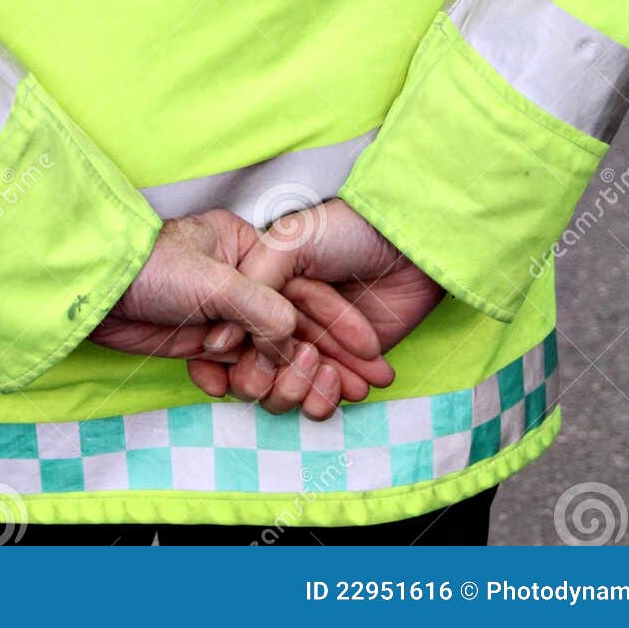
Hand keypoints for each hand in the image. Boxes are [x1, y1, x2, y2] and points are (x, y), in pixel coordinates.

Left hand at [89, 209, 387, 378]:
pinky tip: (270, 398)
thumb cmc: (148, 266)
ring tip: (323, 401)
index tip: (372, 353)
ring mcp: (221, 312)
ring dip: (294, 376)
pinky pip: (238, 367)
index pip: (306, 289)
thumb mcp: (212, 281)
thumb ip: (259, 308)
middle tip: (362, 388)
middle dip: (329, 358)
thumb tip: (291, 339)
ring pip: (270, 351)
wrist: (92, 288)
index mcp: (249, 249)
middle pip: (295, 325)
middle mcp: (240, 280)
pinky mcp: (199, 339)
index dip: (341, 324)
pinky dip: (252, 383)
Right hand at [187, 199, 443, 417]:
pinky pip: (326, 394)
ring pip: (289, 389)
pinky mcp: (344, 364)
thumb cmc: (346, 231)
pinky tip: (359, 383)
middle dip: (273, 379)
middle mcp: (277, 320)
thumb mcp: (290, 242)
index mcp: (257, 290)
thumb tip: (219, 343)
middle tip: (302, 362)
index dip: (232, 358)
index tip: (242, 369)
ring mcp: (311, 343)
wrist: (409, 244)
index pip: (231, 336)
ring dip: (306, 391)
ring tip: (332, 373)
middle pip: (256, 370)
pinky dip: (336, 395)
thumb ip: (255, 284)